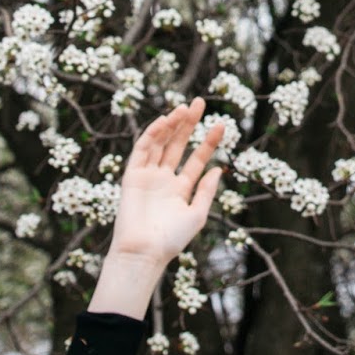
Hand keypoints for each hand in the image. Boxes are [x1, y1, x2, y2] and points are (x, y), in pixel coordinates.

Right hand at [89, 99, 224, 317]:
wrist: (144, 253)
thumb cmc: (171, 240)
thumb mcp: (198, 214)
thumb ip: (207, 190)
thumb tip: (219, 167)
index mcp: (180, 189)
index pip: (196, 159)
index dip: (208, 141)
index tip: (221, 124)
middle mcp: (164, 179)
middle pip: (177, 144)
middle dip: (188, 124)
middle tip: (199, 102)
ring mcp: (148, 176)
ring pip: (160, 143)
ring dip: (171, 125)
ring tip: (184, 108)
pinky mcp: (132, 176)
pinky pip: (142, 150)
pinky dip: (152, 134)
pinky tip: (164, 121)